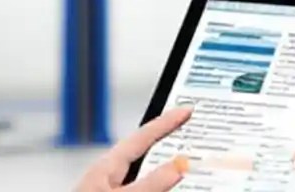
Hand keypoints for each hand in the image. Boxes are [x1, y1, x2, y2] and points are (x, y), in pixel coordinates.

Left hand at [74, 106, 192, 190]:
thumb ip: (150, 184)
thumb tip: (177, 167)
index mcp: (106, 168)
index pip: (142, 137)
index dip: (166, 122)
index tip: (186, 110)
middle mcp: (107, 179)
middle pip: (143, 156)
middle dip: (167, 145)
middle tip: (188, 132)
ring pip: (143, 180)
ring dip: (162, 176)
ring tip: (183, 169)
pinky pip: (138, 191)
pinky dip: (154, 189)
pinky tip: (165, 190)